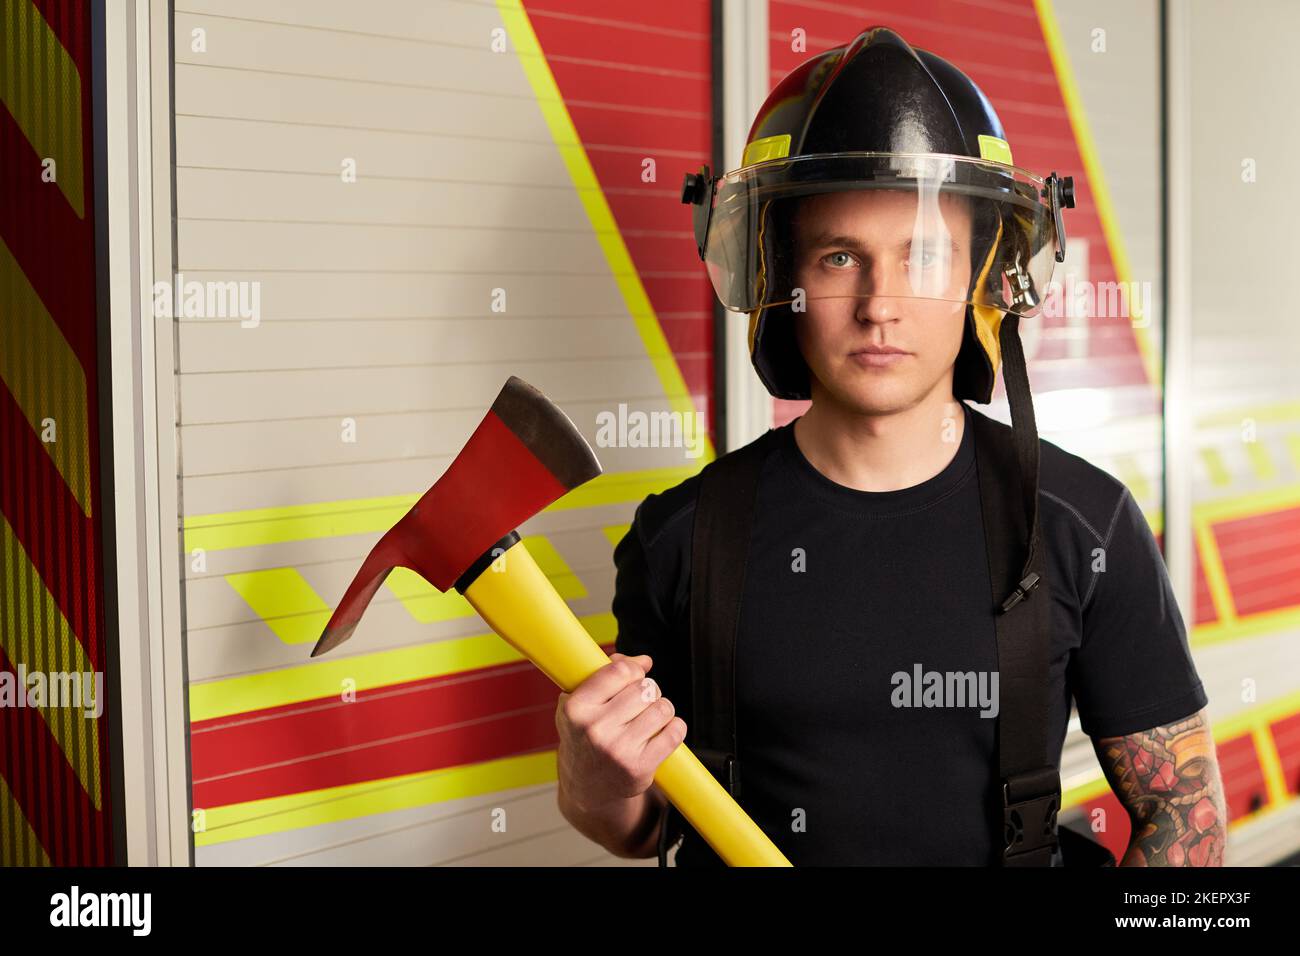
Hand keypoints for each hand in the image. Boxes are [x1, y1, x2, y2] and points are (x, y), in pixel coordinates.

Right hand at [555, 653, 686, 812]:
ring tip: (649, 719)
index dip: (633, 671)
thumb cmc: (586, 735)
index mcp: (576, 708)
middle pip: (646, 689)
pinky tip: (661, 733)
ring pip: (663, 708)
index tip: (632, 679)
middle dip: (649, 691)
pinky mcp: (639, 769)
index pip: (621, 671)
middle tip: (640, 704)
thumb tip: (645, 661)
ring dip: (662, 710)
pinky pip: (675, 733)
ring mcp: (618, 751)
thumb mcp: (583, 701)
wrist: (585, 786)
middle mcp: (595, 729)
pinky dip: (674, 728)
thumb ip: (609, 672)